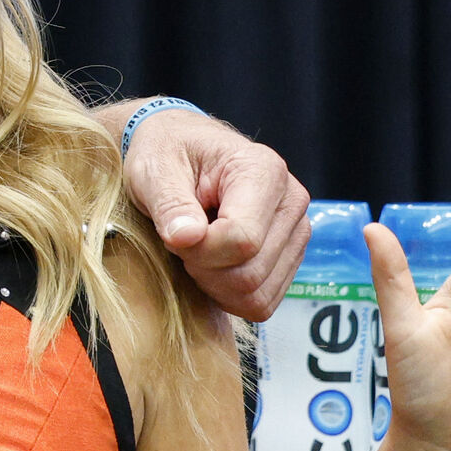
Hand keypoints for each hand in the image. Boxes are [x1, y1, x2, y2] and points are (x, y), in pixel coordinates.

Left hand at [123, 104, 308, 321]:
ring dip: (214, 285)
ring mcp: (296, 232)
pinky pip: (262, 301)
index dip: (200, 251)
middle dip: (203, 270)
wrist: (183, 149)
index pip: (243, 238)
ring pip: (258, 295)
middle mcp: (292, 202)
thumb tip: (187, 237)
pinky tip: (210, 265)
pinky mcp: (290, 256)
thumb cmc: (168, 155)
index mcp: (263, 171)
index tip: (174, 234)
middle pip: (251, 273)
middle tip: (180, 243)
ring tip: (195, 251)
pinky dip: (228, 295)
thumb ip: (169, 204)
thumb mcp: (154, 170)